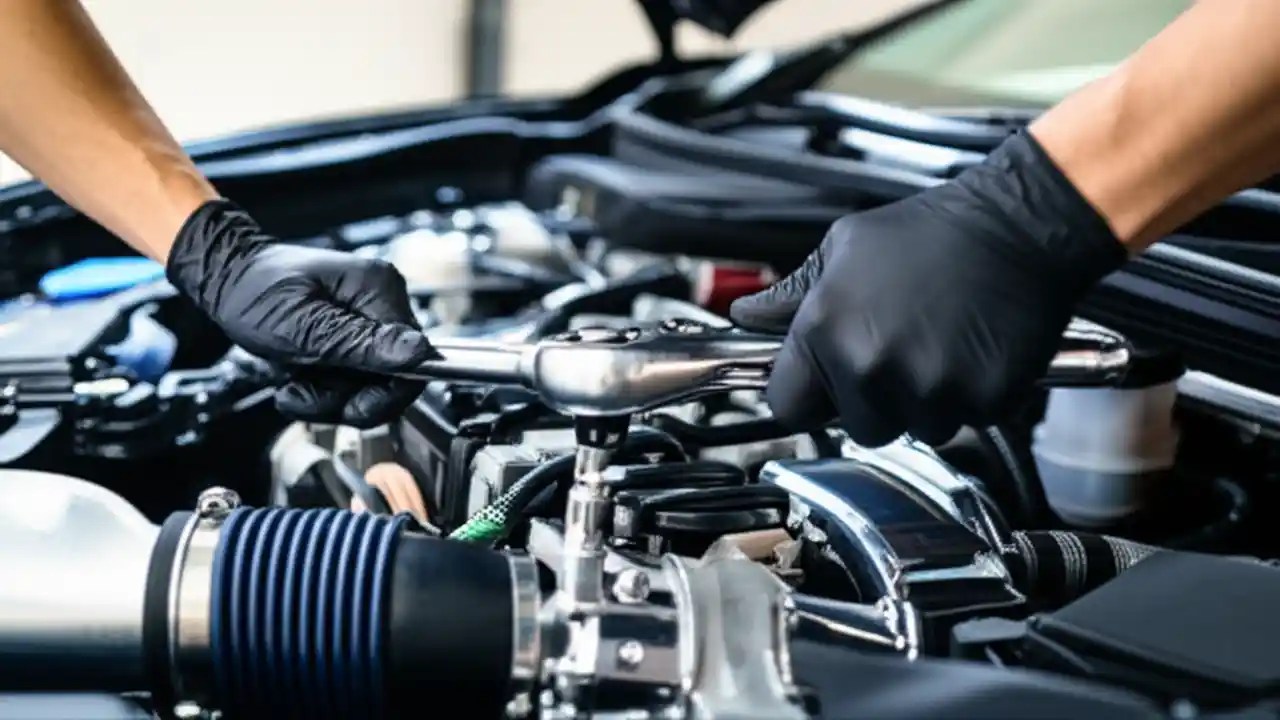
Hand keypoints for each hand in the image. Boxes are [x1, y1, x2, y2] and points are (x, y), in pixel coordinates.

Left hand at [166, 200, 436, 426]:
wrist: (226, 280)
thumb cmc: (253, 294)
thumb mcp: (302, 328)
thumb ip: (360, 344)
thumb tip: (418, 353)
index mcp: (378, 289)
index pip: (414, 358)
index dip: (382, 393)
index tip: (347, 405)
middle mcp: (382, 301)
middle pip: (394, 377)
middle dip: (347, 398)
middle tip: (304, 393)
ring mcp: (368, 318)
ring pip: (371, 385)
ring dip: (329, 397)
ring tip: (294, 384)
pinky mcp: (354, 333)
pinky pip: (355, 378)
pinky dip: (325, 388)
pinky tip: (299, 378)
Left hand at [731, 131, 1126, 446]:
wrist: (1017, 225)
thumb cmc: (933, 232)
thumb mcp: (844, 247)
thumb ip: (793, 295)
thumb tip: (749, 315)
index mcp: (827, 329)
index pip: (787, 405)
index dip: (806, 395)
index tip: (823, 383)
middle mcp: (873, 364)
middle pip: (856, 426)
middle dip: (872, 399)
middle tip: (898, 350)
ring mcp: (929, 387)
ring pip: (912, 428)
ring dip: (923, 400)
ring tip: (937, 344)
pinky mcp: (981, 399)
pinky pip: (964, 421)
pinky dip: (969, 397)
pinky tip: (969, 351)